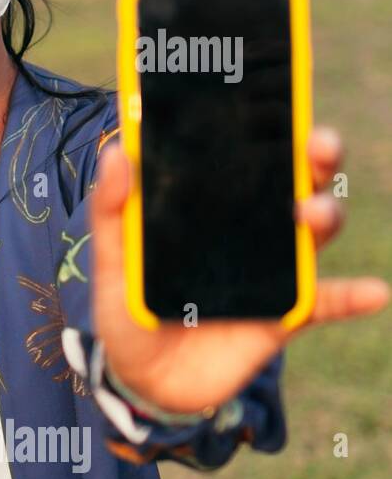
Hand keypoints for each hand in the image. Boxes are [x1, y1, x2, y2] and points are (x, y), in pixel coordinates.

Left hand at [91, 127, 388, 414]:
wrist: (142, 381)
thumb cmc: (129, 309)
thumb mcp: (112, 260)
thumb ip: (112, 209)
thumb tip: (116, 149)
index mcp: (208, 207)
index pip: (243, 157)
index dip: (265, 126)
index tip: (274, 97)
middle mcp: (249, 229)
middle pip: (292, 181)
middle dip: (313, 156)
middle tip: (316, 145)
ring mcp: (270, 269)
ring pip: (312, 232)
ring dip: (324, 213)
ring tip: (311, 213)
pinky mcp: (284, 314)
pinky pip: (327, 302)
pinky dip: (352, 295)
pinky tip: (373, 291)